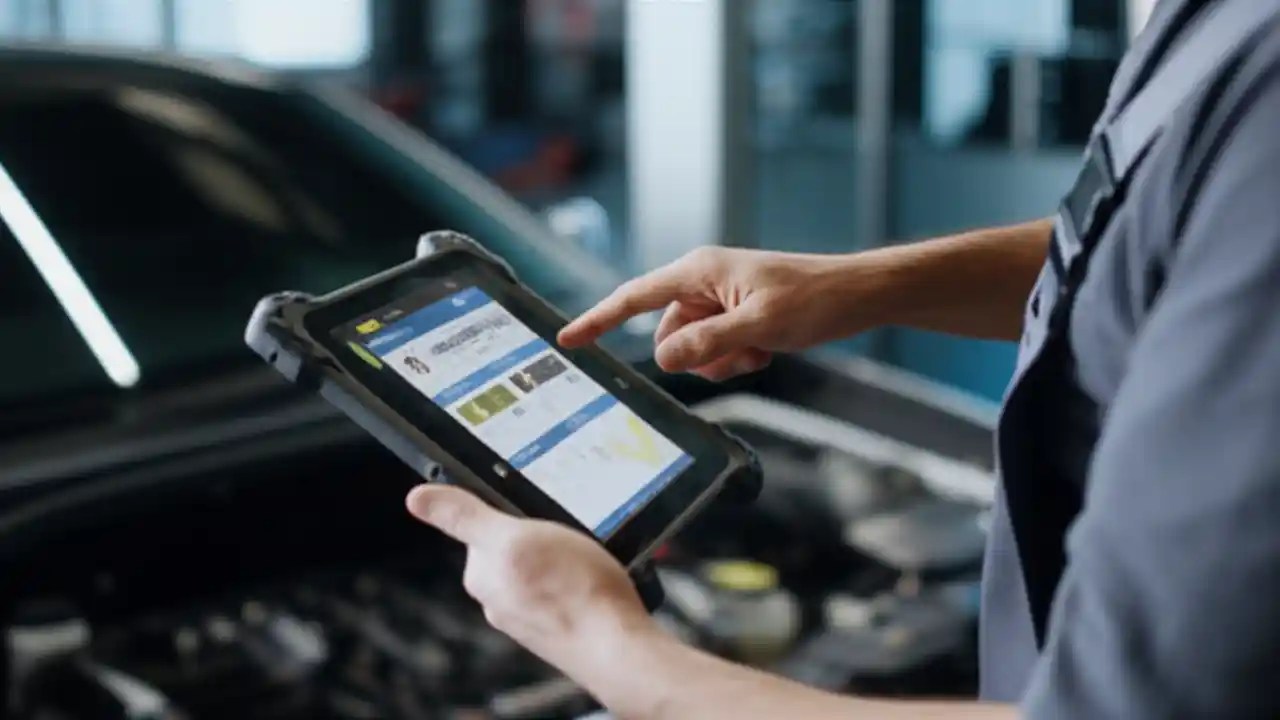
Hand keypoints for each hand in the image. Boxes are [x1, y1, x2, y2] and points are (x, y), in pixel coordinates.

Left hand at [405, 485, 657, 675]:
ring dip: (559, 559)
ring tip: (582, 561)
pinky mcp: (555, 625)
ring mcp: (528, 615)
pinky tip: (590, 582)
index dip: (513, 515)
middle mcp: (498, 600)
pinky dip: (574, 581)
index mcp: (482, 575)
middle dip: (537, 537)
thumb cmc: (571, 591)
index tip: (536, 516)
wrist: (615, 643)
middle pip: (513, 548)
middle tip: (563, 535)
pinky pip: (560, 590)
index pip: (485, 528)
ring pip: (539, 569)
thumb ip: (464, 516)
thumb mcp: (512, 537)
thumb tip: (417, 498)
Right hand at [559, 247, 878, 380]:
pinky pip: (715, 352)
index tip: (569, 339)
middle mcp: (702, 283)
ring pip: (692, 349)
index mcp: (699, 271)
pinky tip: (767, 350)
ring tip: (760, 348)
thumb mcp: (759, 326)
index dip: (598, 319)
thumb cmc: (814, 299)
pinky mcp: (735, 317)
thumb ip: (707, 343)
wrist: (856, 296)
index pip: (634, 297)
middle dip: (697, 355)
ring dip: (721, 360)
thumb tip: (664, 359)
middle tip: (741, 351)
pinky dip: (736, 359)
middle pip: (668, 335)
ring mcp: (719, 302)